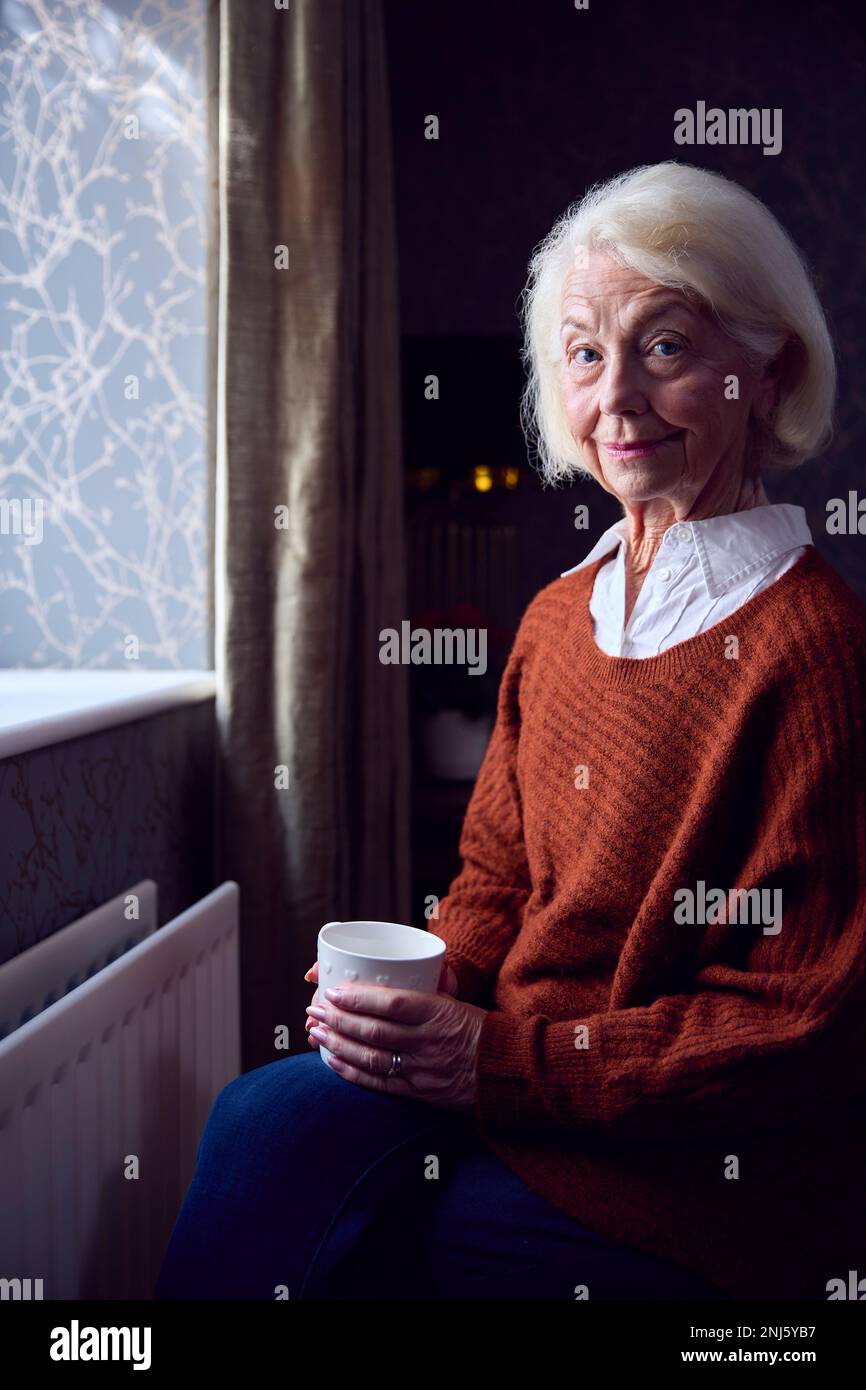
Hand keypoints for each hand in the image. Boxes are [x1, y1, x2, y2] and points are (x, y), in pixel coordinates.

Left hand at [304, 979, 485, 1111]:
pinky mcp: (419, 1092)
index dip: (358, 998)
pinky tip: (333, 1061)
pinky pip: (379, 1083)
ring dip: (338, 1044)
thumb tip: (386, 978)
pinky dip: (351, 1072)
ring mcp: (422, 1069)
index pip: (391, 1004)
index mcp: (438, 1012)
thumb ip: (422, 994)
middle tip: (315, 1008)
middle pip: (374, 1030)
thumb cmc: (479, 1030)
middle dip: (338, 1019)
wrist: (506, 1071)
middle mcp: (427, 1041)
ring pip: (371, 1057)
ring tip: (317, 1032)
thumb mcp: (455, 1003)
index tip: (333, 991)